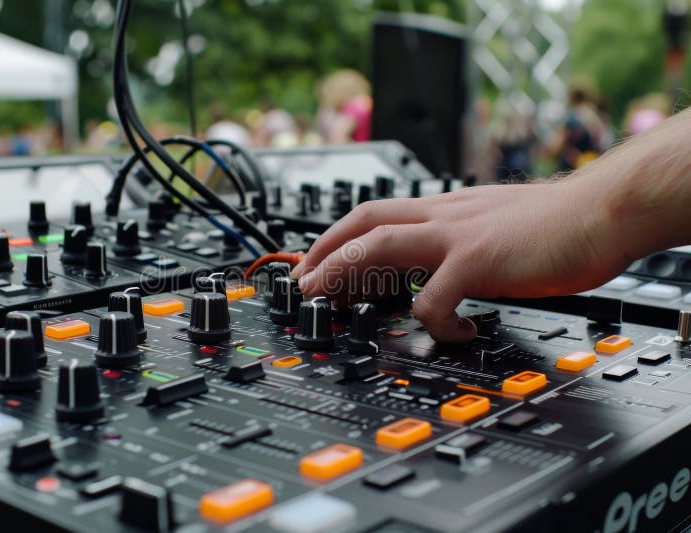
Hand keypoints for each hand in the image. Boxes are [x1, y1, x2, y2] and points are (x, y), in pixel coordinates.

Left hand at [292, 180, 630, 342]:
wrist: (599, 211)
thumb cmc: (555, 223)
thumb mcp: (492, 223)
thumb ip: (461, 239)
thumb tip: (441, 265)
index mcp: (445, 210)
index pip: (377, 213)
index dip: (339, 235)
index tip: (317, 258)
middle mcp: (444, 216)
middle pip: (365, 222)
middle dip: (323, 250)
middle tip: (300, 279)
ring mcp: (458, 235)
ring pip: (380, 244)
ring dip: (342, 270)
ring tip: (322, 297)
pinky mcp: (480, 260)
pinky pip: (436, 297)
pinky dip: (434, 321)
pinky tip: (453, 334)